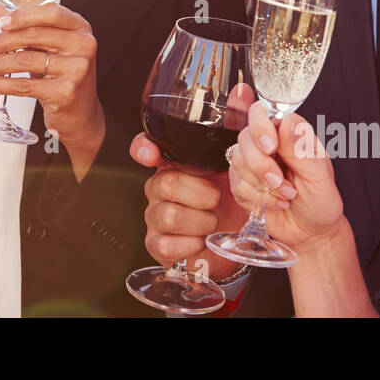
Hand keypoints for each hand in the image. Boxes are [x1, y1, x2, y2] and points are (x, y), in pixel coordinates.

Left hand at [0, 2, 103, 175]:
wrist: (81, 114)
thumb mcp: (48, 47)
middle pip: (34, 34)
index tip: (1, 23)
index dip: (22, 15)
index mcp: (81, 28)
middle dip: (2, 42)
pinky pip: (25, 85)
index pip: (50, 12)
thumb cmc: (63, 76)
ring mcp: (77, 69)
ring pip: (26, 59)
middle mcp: (84, 46)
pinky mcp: (66, 92)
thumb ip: (26, 27)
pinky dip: (3, 85)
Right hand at [129, 131, 247, 281]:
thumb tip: (236, 135)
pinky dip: (192, 244)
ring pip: (170, 215)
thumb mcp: (234, 173)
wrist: (235, 240)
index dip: (143, 149)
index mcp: (174, 164)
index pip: (144, 148)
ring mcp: (155, 216)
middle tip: (217, 200)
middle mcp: (158, 187)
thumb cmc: (232, 202)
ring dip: (202, 222)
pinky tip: (201, 241)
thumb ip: (228, 153)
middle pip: (167, 183)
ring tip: (213, 222)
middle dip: (203, 195)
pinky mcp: (156, 244)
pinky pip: (166, 244)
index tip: (151, 155)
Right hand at [228, 100, 344, 247]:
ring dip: (261, 184)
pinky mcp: (242, 184)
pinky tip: (275, 202)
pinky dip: (257, 197)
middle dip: (260, 165)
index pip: (261, 113)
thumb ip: (301, 150)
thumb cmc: (321, 201)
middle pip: (245, 137)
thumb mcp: (319, 176)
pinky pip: (235, 184)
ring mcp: (253, 163)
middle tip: (281, 183)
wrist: (311, 232)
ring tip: (285, 195)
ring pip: (237, 161)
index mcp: (288, 133)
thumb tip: (286, 123)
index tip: (271, 147)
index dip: (260, 127)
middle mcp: (268, 144)